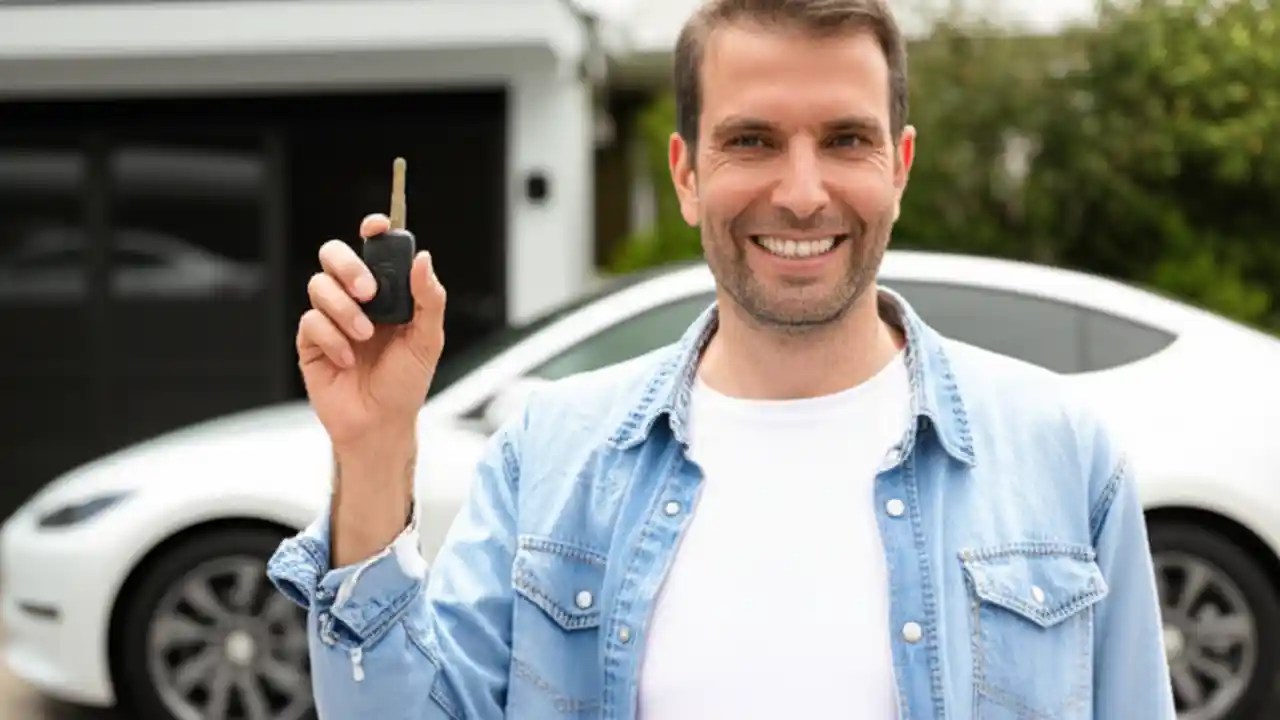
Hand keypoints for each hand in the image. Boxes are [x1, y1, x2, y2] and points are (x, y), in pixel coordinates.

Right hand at [296, 213, 445, 450]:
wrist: (380, 424)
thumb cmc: (405, 383)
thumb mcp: (428, 340)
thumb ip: (429, 299)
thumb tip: (423, 260)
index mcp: (386, 293)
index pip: (374, 250)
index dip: (374, 232)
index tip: (378, 227)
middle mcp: (355, 300)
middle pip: (334, 255)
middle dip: (348, 265)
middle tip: (368, 291)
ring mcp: (331, 318)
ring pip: (319, 285)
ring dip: (344, 309)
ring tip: (364, 335)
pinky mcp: (310, 341)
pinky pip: (310, 320)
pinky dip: (331, 338)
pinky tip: (347, 359)